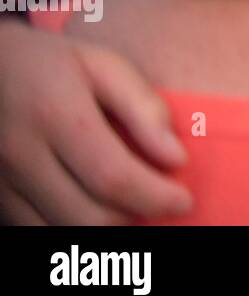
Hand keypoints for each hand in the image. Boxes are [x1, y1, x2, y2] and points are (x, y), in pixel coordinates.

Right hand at [0, 21, 191, 223]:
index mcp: (55, 114)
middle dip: (136, 215)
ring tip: (130, 200)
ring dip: (107, 226)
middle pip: (89, 215)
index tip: (184, 199)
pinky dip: (74, 227)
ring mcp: (2, 181)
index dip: (155, 197)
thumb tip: (176, 157)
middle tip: (160, 199)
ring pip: (64, 231)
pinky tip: (95, 205)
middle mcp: (21, 154)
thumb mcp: (103, 65)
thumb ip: (143, 108)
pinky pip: (37, 232)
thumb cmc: (53, 63)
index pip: (112, 177)